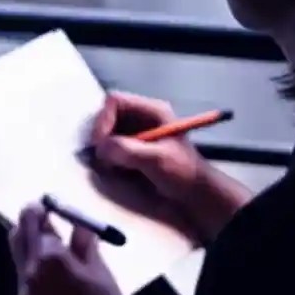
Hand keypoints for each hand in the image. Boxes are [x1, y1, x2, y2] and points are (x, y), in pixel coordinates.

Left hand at [9, 203, 134, 294]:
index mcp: (50, 256)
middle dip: (30, 225)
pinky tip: (55, 282)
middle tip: (46, 222)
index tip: (49, 204)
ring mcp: (23, 291)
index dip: (42, 208)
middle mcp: (30, 271)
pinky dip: (35, 273)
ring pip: (19, 257)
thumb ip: (80, 238)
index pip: (34, 219)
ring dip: (32, 248)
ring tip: (54, 253)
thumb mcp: (97, 263)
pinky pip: (24, 279)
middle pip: (18, 234)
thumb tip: (74, 219)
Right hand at [89, 91, 211, 205]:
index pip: (115, 101)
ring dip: (104, 149)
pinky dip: (107, 158)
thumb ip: (128, 150)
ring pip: (106, 133)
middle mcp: (140, 117)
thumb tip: (100, 148)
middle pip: (107, 116)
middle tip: (102, 158)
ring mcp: (135, 132)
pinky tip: (117, 171)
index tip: (101, 144)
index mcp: (151, 110)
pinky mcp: (131, 148)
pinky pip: (110, 147)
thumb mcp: (157, 159)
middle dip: (101, 136)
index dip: (103, 119)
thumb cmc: (182, 172)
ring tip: (112, 167)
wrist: (194, 192)